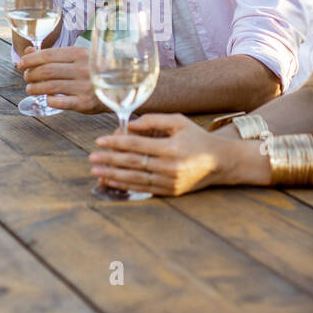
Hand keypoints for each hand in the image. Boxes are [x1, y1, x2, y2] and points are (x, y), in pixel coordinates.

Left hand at [16, 45, 104, 112]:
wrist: (122, 89)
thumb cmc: (94, 72)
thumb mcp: (78, 58)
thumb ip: (53, 55)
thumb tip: (28, 51)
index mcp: (80, 54)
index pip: (48, 55)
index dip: (30, 60)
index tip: (20, 64)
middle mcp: (82, 69)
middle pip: (47, 71)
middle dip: (31, 75)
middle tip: (26, 78)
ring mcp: (85, 86)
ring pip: (50, 87)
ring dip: (35, 88)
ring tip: (30, 89)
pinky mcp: (85, 103)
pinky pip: (60, 102)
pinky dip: (49, 101)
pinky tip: (46, 99)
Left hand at [90, 113, 242, 196]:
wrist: (220, 162)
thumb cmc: (197, 138)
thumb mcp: (178, 122)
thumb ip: (153, 121)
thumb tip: (129, 124)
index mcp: (171, 147)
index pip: (137, 145)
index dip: (116, 143)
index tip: (100, 141)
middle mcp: (169, 166)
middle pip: (133, 163)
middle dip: (110, 160)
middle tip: (92, 158)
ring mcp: (169, 181)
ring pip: (135, 179)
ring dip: (113, 176)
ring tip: (96, 172)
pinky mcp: (170, 192)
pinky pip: (143, 189)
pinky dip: (125, 186)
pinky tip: (112, 182)